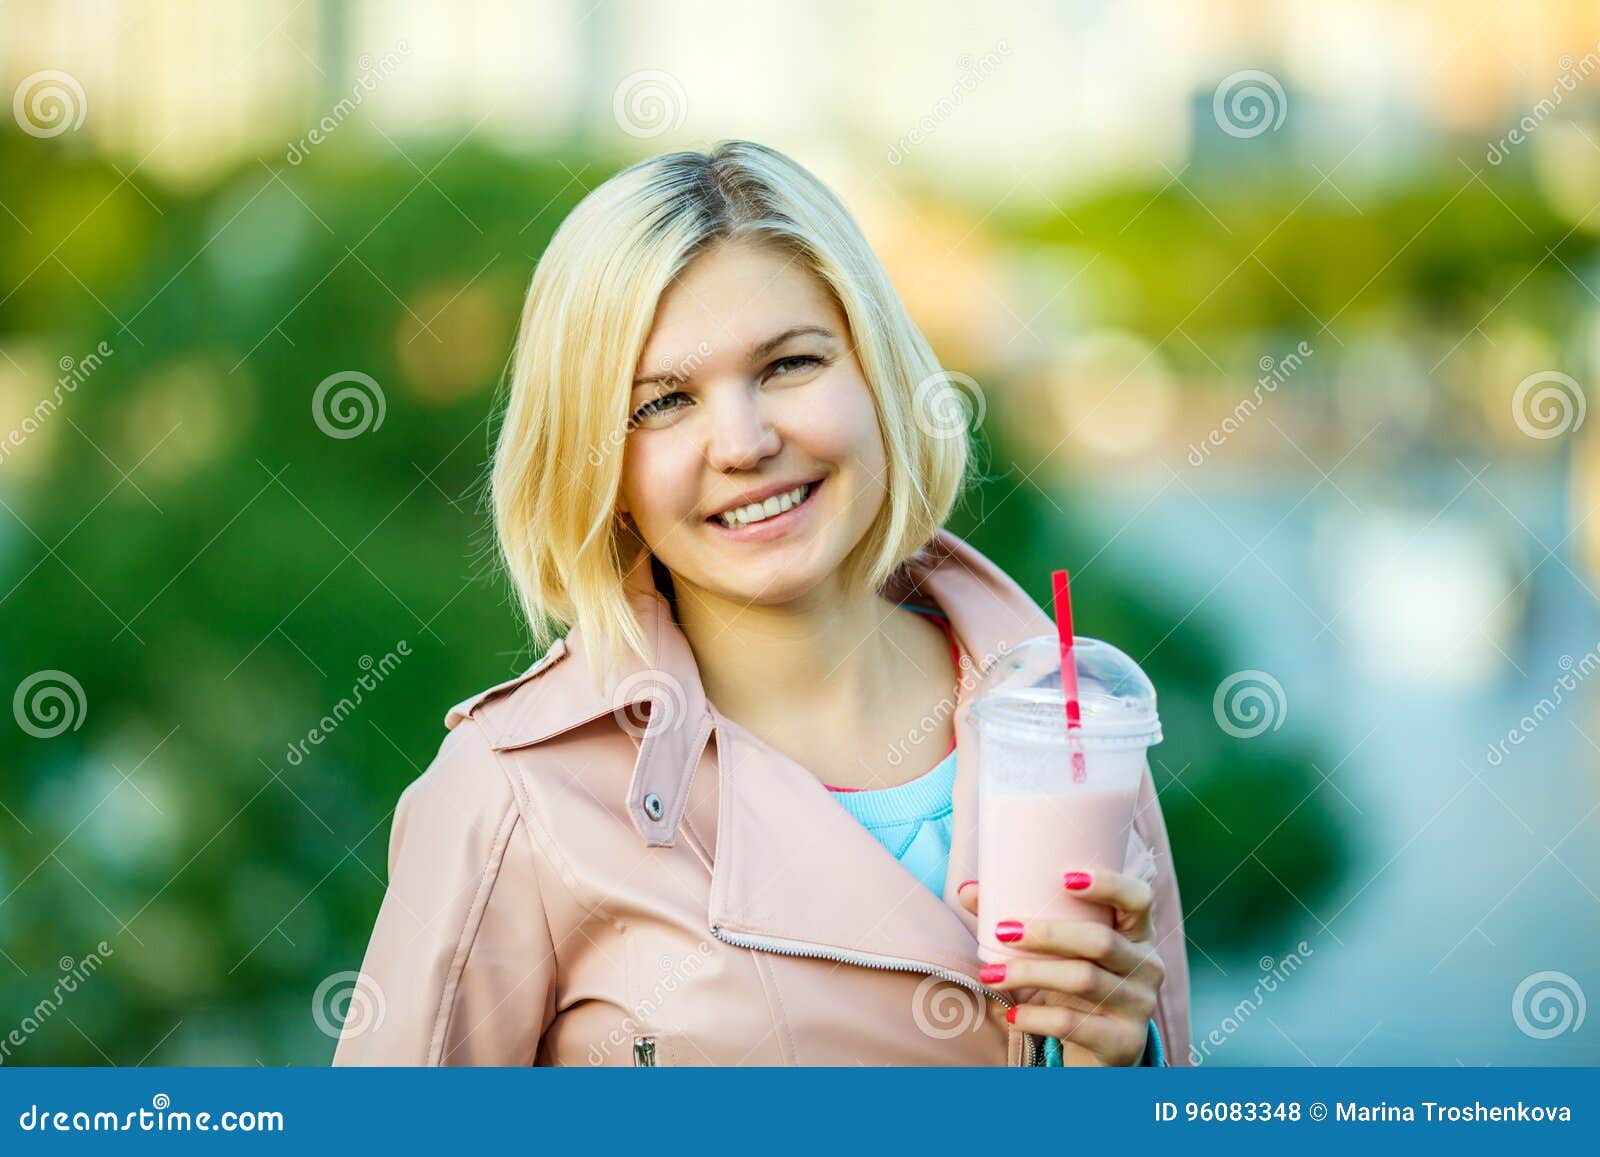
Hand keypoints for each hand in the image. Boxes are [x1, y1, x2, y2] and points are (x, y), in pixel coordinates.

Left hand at [957, 871, 1163, 1065]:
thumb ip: (1020, 922)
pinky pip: (1074, 1024)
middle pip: (1100, 941)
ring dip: (1030, 973)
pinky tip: (1012, 1014)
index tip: (1066, 878)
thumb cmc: (1074, 991)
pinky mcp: (1124, 1043)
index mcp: (1137, 934)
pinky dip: (1036, 1016)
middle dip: (1047, 934)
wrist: (1098, 1057)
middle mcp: (1147, 966)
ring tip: (991, 974)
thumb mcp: (1058, 956)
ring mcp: (1139, 1006)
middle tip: (1002, 930)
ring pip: (1083, 980)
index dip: (1109, 884)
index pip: (1138, 898)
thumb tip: (967, 890)